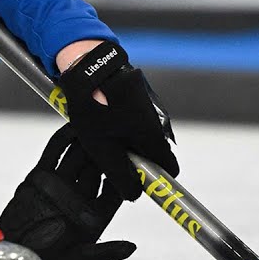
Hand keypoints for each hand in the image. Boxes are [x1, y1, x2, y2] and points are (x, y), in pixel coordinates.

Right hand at [0, 124, 135, 259]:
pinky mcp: (39, 178)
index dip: (125, 172)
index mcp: (95, 216)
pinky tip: (72, 126)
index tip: (134, 157)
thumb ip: (103, 254)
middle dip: (108, 149)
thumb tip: (131, 248)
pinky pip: (53, 154)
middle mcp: (79, 197)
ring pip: (78, 156)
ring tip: (98, 120)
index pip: (115, 188)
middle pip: (98, 168)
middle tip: (119, 129)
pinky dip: (63, 139)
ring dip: (88, 138)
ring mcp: (59, 186)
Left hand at [57, 40, 178, 199]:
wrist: (89, 66)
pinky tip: (103, 116)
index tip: (137, 180)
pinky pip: (136, 119)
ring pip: (143, 135)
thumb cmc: (94, 106)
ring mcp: (152, 107)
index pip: (169, 168)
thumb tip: (134, 194)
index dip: (154, 177)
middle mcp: (160, 121)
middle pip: (154, 152)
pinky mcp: (142, 96)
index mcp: (154, 136)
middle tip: (109, 152)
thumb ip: (121, 175)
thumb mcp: (102, 148)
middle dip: (135, 158)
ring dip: (127, 139)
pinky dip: (123, 123)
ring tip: (102, 131)